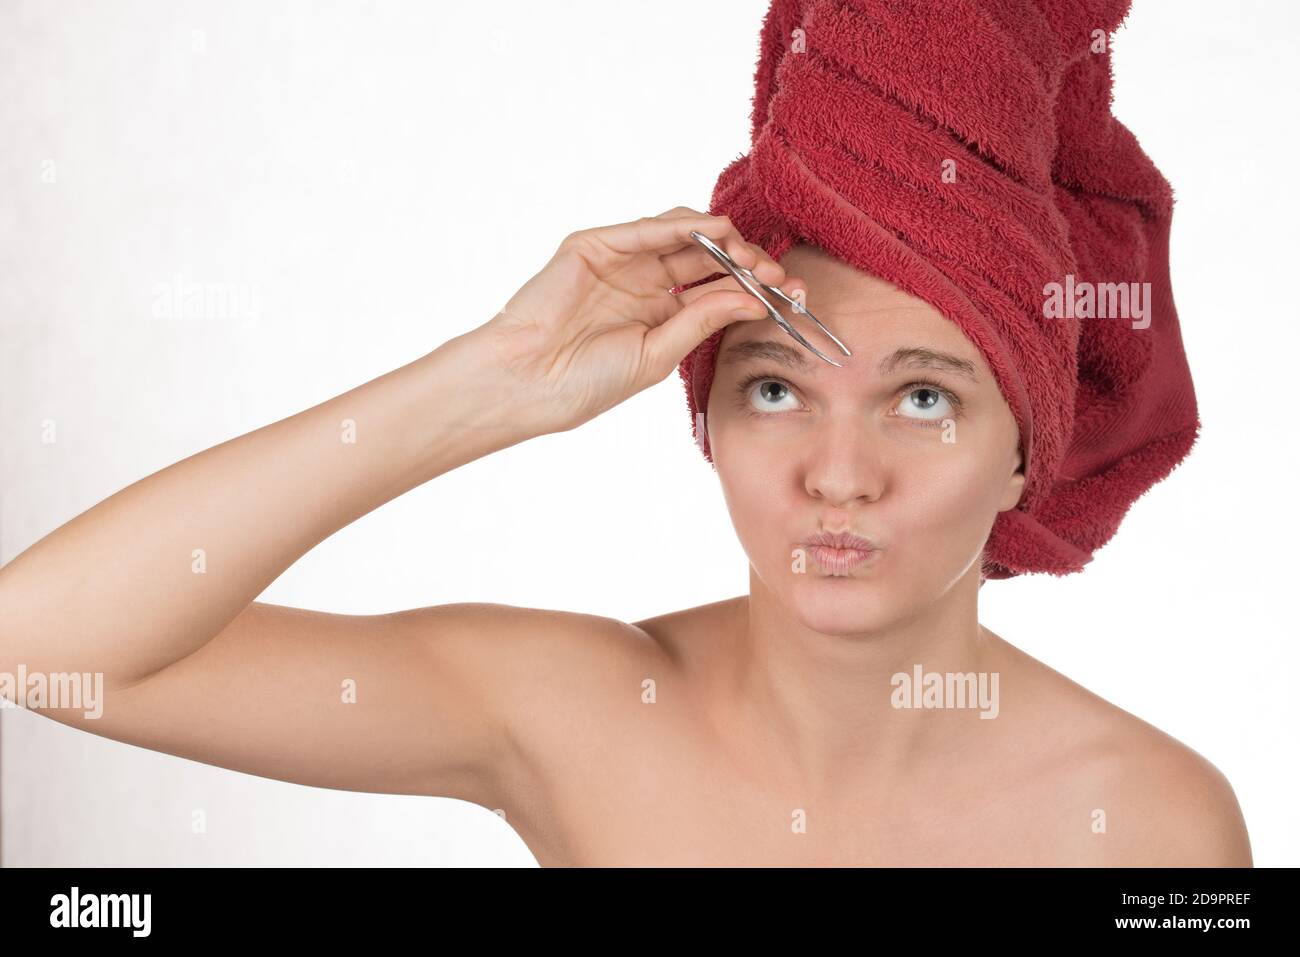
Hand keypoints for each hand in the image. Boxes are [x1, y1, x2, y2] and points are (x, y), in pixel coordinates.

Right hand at [473, 207, 803, 433]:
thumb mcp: (656, 355)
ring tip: (754, 258)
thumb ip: (701, 321)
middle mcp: (643, 282)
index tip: (791, 295)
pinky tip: (716, 232)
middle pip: (708, 258)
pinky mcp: (595, 245)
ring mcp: (620, 260)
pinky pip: (647, 227)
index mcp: (658, 313)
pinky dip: (684, 225)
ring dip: (724, 241)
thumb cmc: (583, 382)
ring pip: (683, 236)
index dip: (755, 288)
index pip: (717, 290)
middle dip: (748, 262)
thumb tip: (754, 300)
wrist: (528, 383)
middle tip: (779, 275)